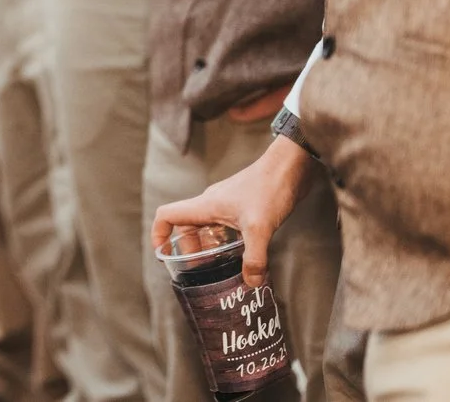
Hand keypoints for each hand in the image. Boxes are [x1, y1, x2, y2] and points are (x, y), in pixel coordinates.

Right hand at [153, 134, 316, 287]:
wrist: (290, 165)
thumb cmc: (269, 188)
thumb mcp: (259, 228)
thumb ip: (255, 258)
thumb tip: (251, 283)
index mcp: (205, 206)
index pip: (167, 215)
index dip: (158, 234)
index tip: (161, 254)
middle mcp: (211, 204)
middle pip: (186, 227)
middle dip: (188, 250)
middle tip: (197, 272)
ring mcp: (227, 204)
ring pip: (206, 228)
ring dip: (207, 247)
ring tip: (218, 268)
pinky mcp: (243, 207)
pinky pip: (225, 227)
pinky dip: (226, 243)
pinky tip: (243, 256)